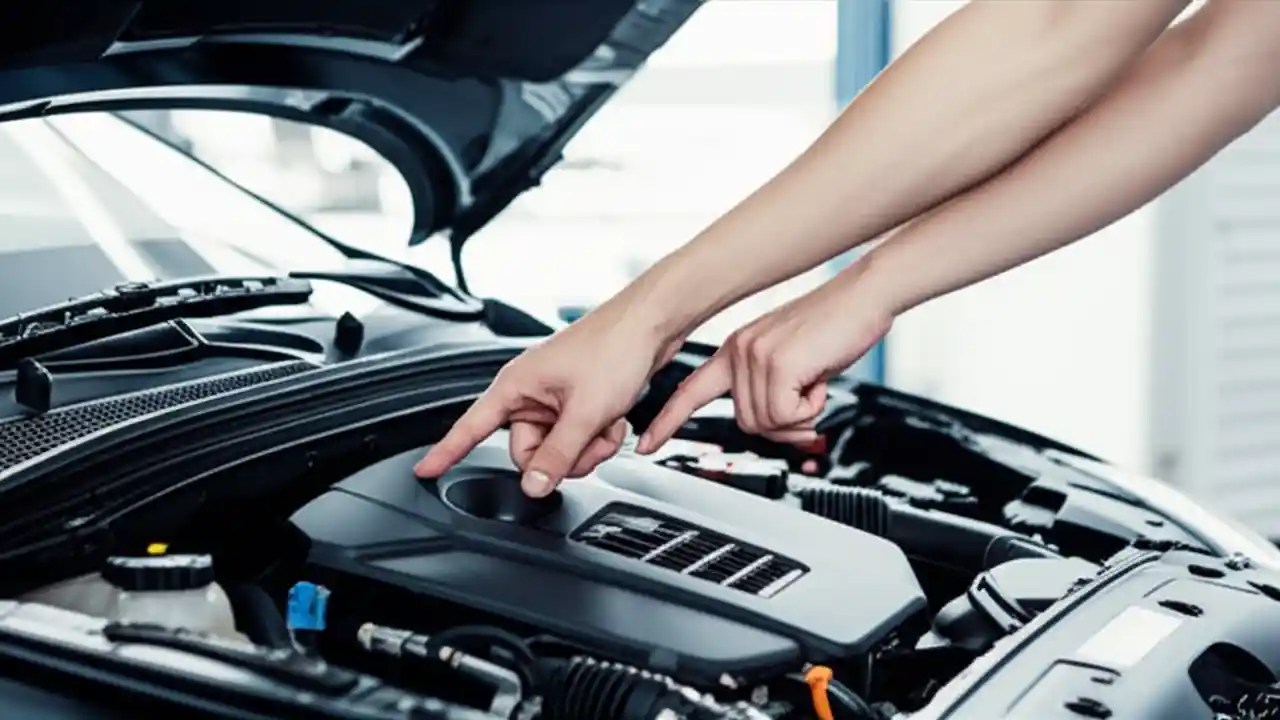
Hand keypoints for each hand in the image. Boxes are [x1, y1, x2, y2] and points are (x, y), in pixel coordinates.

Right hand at [414, 303, 681, 496]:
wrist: (651, 324)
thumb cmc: (614, 347)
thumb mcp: (585, 411)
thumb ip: (558, 454)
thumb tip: (534, 486)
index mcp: (516, 385)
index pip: (471, 426)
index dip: (447, 451)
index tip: (425, 470)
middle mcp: (531, 392)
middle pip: (528, 452)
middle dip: (562, 457)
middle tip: (588, 442)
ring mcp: (556, 399)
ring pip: (558, 450)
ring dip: (587, 448)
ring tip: (607, 425)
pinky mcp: (579, 402)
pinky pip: (579, 438)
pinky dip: (599, 436)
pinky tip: (615, 420)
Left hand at [636, 265, 891, 451]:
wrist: (863, 296)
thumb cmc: (834, 328)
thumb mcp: (792, 362)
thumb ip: (771, 391)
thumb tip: (775, 426)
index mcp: (736, 349)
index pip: (691, 389)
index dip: (668, 420)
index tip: (645, 444)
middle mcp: (738, 350)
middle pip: (746, 423)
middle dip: (783, 424)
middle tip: (809, 399)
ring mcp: (754, 355)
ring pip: (767, 423)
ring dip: (801, 414)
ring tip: (815, 380)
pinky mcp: (776, 362)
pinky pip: (787, 415)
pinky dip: (811, 407)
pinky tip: (820, 378)